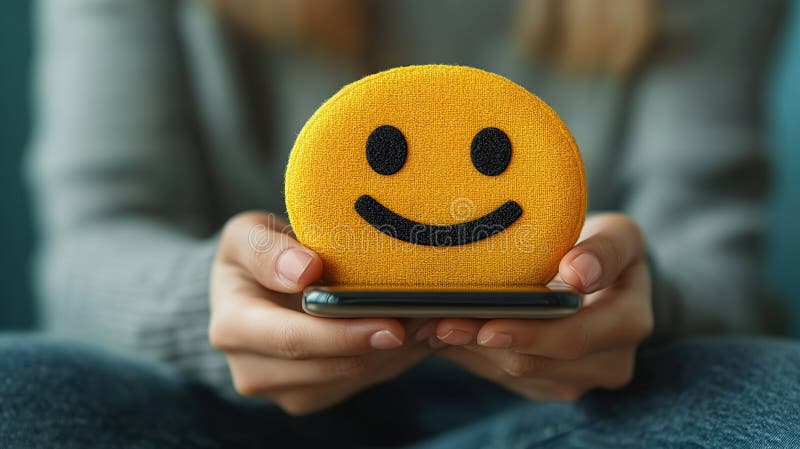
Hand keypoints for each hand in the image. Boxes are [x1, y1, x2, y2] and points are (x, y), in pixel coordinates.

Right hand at [209, 212, 434, 414]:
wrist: (252, 290)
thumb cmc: (256, 255)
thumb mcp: (247, 235)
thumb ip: (267, 249)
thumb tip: (304, 270)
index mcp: (233, 328)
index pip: (294, 339)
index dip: (344, 334)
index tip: (390, 321)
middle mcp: (253, 370)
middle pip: (330, 366)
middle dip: (382, 344)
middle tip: (429, 318)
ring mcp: (283, 390)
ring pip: (353, 378)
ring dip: (394, 352)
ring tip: (429, 318)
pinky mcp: (310, 396)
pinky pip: (360, 382)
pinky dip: (391, 357)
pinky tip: (413, 330)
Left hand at [428, 213, 652, 400]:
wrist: (596, 275)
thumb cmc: (603, 247)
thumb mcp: (617, 234)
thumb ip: (604, 249)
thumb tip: (578, 274)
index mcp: (628, 323)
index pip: (574, 337)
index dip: (529, 334)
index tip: (487, 325)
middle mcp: (608, 363)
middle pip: (535, 362)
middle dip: (482, 341)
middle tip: (438, 323)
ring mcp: (577, 379)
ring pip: (511, 372)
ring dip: (469, 349)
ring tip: (430, 323)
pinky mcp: (547, 385)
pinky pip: (501, 375)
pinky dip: (471, 353)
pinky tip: (443, 331)